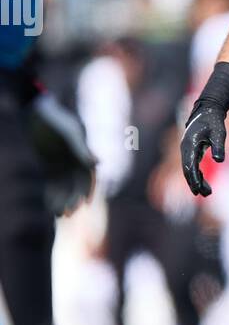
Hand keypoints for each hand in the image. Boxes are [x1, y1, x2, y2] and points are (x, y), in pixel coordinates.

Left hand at [28, 92, 95, 215]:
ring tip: (59, 214)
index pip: (88, 175)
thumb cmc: (54, 117)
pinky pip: (53, 184)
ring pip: (65, 187)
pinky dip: (52, 196)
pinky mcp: (50, 165)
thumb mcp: (68, 132)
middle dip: (74, 199)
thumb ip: (81, 148)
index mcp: (84, 152)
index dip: (88, 189)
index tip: (84, 203)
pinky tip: (50, 207)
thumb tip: (97, 164)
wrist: (34, 110)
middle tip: (68, 213)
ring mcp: (63, 163)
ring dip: (63, 201)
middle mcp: (75, 159)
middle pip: (77, 185)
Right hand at [180, 100, 225, 196]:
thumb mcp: (219, 133)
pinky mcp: (191, 150)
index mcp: (189, 145)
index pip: (189, 166)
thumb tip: (219, 161)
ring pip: (189, 169)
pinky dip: (197, 174)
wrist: (208, 110)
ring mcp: (187, 149)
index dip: (194, 179)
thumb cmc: (214, 121)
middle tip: (205, 194)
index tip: (199, 190)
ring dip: (196, 180)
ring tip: (207, 192)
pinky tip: (203, 181)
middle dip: (195, 183)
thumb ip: (218, 146)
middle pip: (187, 170)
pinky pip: (191, 165)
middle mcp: (185, 148)